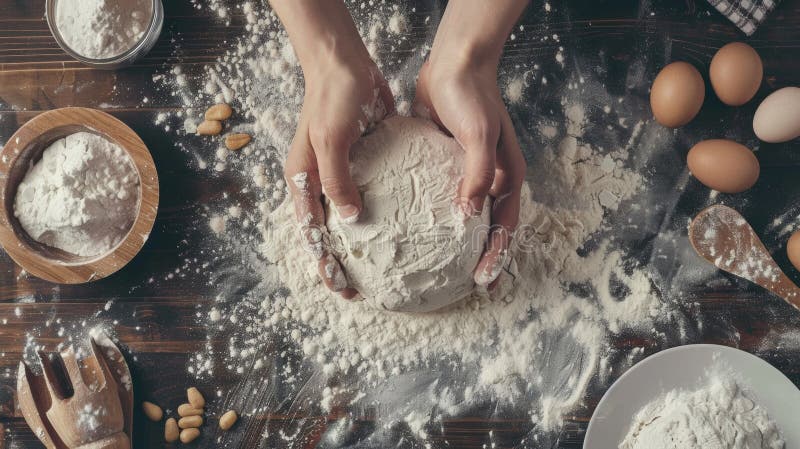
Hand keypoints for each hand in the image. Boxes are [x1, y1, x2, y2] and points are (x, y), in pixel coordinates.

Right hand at [284, 55, 393, 298]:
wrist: (346, 63)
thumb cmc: (332, 98)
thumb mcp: (330, 139)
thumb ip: (337, 180)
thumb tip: (348, 219)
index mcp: (304, 179)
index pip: (313, 233)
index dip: (325, 263)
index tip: (341, 290)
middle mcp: (321, 181)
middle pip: (331, 232)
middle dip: (343, 263)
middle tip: (363, 292)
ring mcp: (344, 172)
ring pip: (352, 217)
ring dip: (365, 242)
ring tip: (386, 267)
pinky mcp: (366, 162)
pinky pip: (375, 193)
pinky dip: (383, 213)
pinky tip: (405, 227)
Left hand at [414, 53, 525, 289]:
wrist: (454, 63)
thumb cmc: (472, 97)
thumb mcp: (479, 135)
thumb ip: (476, 174)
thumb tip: (470, 214)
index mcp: (506, 175)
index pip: (505, 225)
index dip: (497, 254)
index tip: (483, 280)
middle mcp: (489, 178)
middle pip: (488, 226)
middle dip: (481, 255)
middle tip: (466, 284)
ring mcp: (467, 172)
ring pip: (465, 216)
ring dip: (458, 241)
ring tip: (440, 266)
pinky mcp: (444, 164)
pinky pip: (441, 196)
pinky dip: (435, 216)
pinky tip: (417, 230)